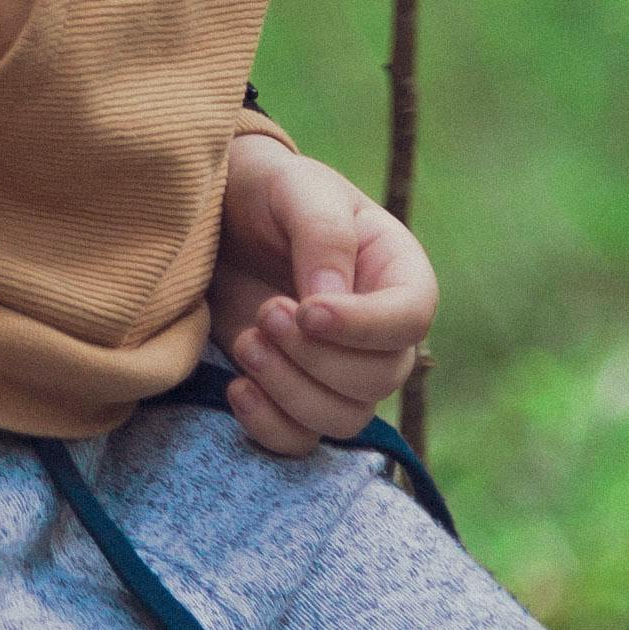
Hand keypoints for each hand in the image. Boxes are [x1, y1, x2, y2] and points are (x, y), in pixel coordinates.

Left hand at [210, 126, 436, 455]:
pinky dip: (269, 427)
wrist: (217, 216)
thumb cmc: (269, 191)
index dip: (364, 327)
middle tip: (265, 312)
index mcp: (396, 272)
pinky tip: (236, 387)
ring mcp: (339, 369)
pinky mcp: (294, 394)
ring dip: (290, 391)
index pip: (411, 318)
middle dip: (316, 357)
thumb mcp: (297, 189)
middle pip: (380, 379)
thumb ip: (322, 236)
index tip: (307, 310)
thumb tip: (334, 302)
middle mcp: (379, 330)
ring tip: (246, 340)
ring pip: (343, 418)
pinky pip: (301, 440)